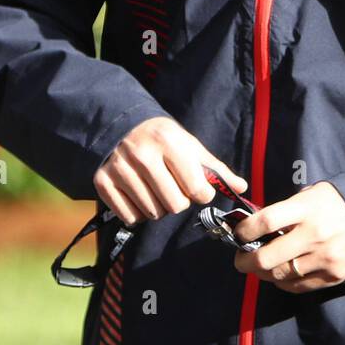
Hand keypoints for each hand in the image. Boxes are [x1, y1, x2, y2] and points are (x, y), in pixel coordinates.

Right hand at [93, 115, 247, 224]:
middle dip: (179, 202)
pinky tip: (138, 195)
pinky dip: (138, 213)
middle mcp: (142, 155)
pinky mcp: (102, 183)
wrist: (122, 126)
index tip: (196, 187)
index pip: (196, 189)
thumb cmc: (164, 140)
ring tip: (155, 189)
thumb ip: (216, 170)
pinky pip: (130, 218)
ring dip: (159, 208)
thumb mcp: (190, 146)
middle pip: (174, 205)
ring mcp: (119, 169)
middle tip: (173, 188)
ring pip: (153, 213)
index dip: (201, 193)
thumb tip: (242, 188)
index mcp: (168, 142)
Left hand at [233, 182, 344, 292]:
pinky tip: (281, 274)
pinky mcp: (334, 276)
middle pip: (267, 257)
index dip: (245, 231)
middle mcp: (315, 235)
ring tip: (259, 267)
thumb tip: (254, 227)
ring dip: (263, 274)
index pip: (266, 221)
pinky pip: (297, 287)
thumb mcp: (308, 196)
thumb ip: (284, 211)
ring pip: (280, 276)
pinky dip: (283, 282)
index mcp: (306, 209)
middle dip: (245, 261)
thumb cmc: (333, 203)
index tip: (238, 234)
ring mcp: (325, 258)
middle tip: (240, 260)